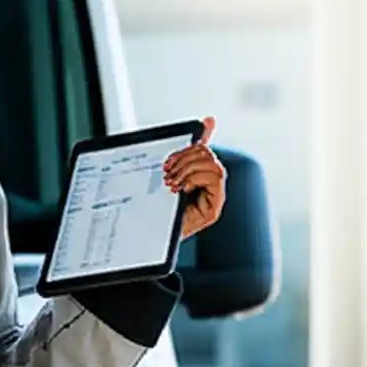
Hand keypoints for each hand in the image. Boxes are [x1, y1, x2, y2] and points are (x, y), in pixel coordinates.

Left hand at [162, 116, 226, 240]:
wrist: (150, 236)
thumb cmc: (156, 209)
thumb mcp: (162, 177)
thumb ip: (176, 157)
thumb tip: (191, 130)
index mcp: (196, 176)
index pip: (203, 150)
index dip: (197, 140)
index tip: (182, 145)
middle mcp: (208, 186)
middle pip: (208, 154)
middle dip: (185, 157)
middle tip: (168, 171)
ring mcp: (213, 197)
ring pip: (214, 165)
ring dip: (189, 169)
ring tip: (173, 182)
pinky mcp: (214, 209)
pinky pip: (216, 179)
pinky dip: (197, 179)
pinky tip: (183, 189)